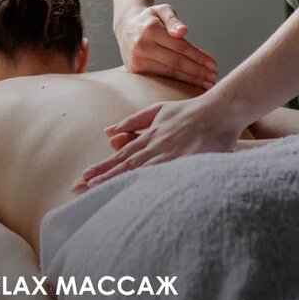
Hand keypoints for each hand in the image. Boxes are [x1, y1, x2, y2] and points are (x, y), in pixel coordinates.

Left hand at [72, 97, 241, 189]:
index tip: (84, 177)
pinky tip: (131, 189)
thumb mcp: (157, 111)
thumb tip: (109, 131)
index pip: (120, 156)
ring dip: (115, 179)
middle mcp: (155, 146)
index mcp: (148, 136)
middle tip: (78, 188)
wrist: (219, 110)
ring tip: (94, 189)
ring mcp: (169, 153)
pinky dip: (145, 181)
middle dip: (100, 177)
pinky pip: (162, 173)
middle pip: (123, 165)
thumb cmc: (190, 111)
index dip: (102, 167)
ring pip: (137, 170)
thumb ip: (134, 121)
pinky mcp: (184, 160)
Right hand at [116, 4, 217, 89]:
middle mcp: (141, 47)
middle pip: (176, 63)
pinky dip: (177, 84)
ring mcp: (137, 61)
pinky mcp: (135, 72)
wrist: (125, 27)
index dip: (198, 57)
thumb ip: (174, 20)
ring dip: (190, 81)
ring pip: (169, 74)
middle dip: (197, 72)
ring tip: (207, 85)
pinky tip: (189, 87)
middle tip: (214, 78)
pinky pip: (160, 79)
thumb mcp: (162, 11)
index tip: (213, 64)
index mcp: (150, 30)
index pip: (180, 47)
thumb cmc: (150, 19)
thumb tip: (183, 31)